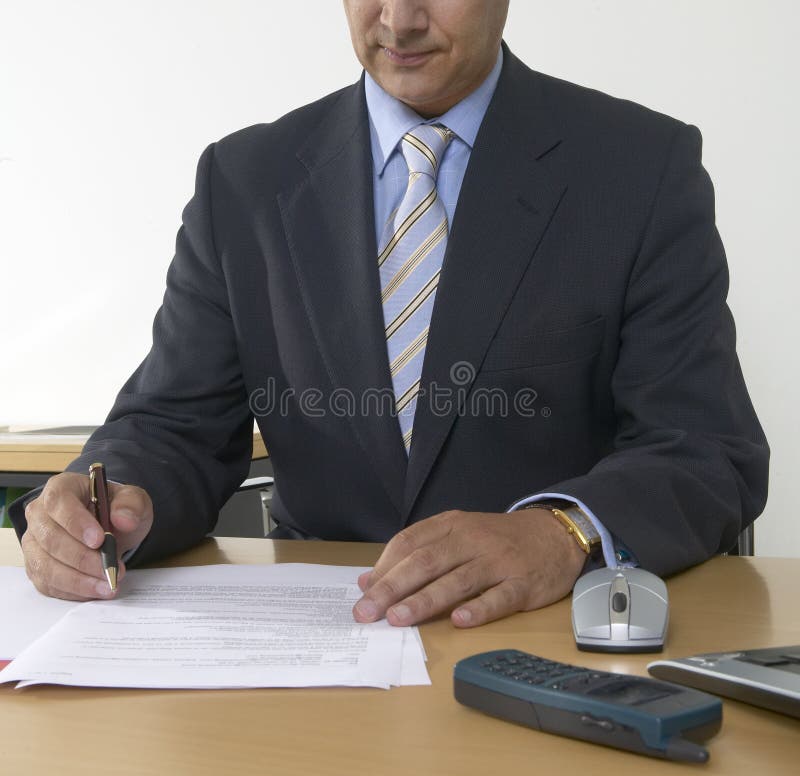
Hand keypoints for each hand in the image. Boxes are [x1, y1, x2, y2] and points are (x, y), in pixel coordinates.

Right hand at [21, 472, 153, 600]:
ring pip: (46, 565)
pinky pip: (47, 584)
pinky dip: (72, 590)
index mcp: (61, 488)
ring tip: (107, 585)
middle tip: (110, 569)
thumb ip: (131, 505)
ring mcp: (34, 542)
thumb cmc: (116, 509)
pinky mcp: (36, 566)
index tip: (99, 540)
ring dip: (78, 580)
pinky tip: (94, 590)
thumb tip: (124, 519)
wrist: (111, 526)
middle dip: (82, 558)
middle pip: (51, 539)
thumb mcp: (133, 499)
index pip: (58, 503)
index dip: (76, 523)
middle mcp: (40, 514)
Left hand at [353, 508, 586, 627]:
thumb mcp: (456, 535)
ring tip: (399, 618)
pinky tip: (459, 622)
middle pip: (426, 562)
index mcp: (451, 526)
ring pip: (457, 581)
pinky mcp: (522, 583)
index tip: (363, 593)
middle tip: (368, 612)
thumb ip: (415, 553)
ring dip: (425, 600)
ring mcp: (497, 561)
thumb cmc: (496, 539)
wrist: (553, 534)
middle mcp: (471, 540)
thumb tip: (370, 580)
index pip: (409, 543)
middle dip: (393, 588)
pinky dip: (479, 609)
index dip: (384, 568)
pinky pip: (499, 597)